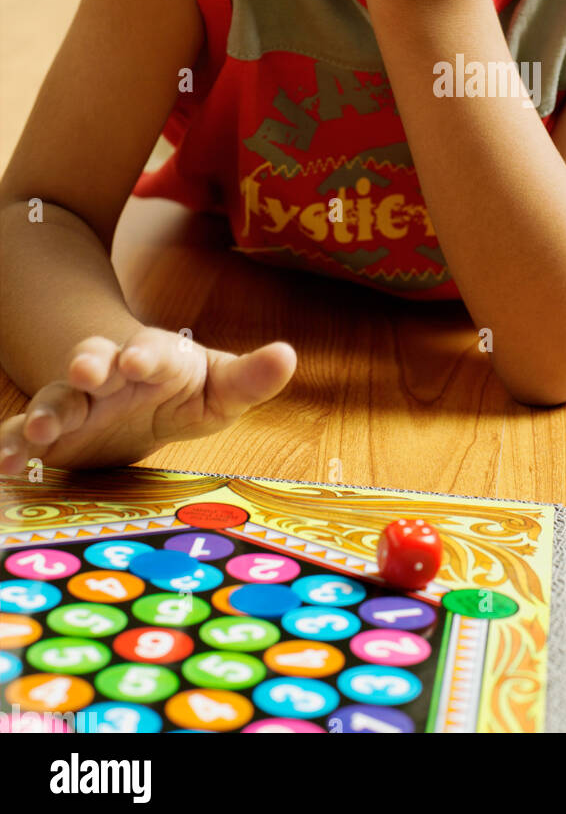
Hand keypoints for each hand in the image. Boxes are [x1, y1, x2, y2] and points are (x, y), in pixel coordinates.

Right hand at [0, 326, 296, 471]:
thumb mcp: (221, 390)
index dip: (147, 354)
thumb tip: (289, 354)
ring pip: (58, 396)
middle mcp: (112, 372)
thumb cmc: (187, 391)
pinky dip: (13, 444)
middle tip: (85, 371)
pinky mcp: (54, 431)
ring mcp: (79, 399)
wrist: (135, 398)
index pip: (155, 350)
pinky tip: (6, 462)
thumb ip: (251, 378)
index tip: (140, 361)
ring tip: (38, 428)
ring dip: (47, 408)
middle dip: (90, 364)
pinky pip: (27, 433)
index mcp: (158, 358)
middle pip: (97, 360)